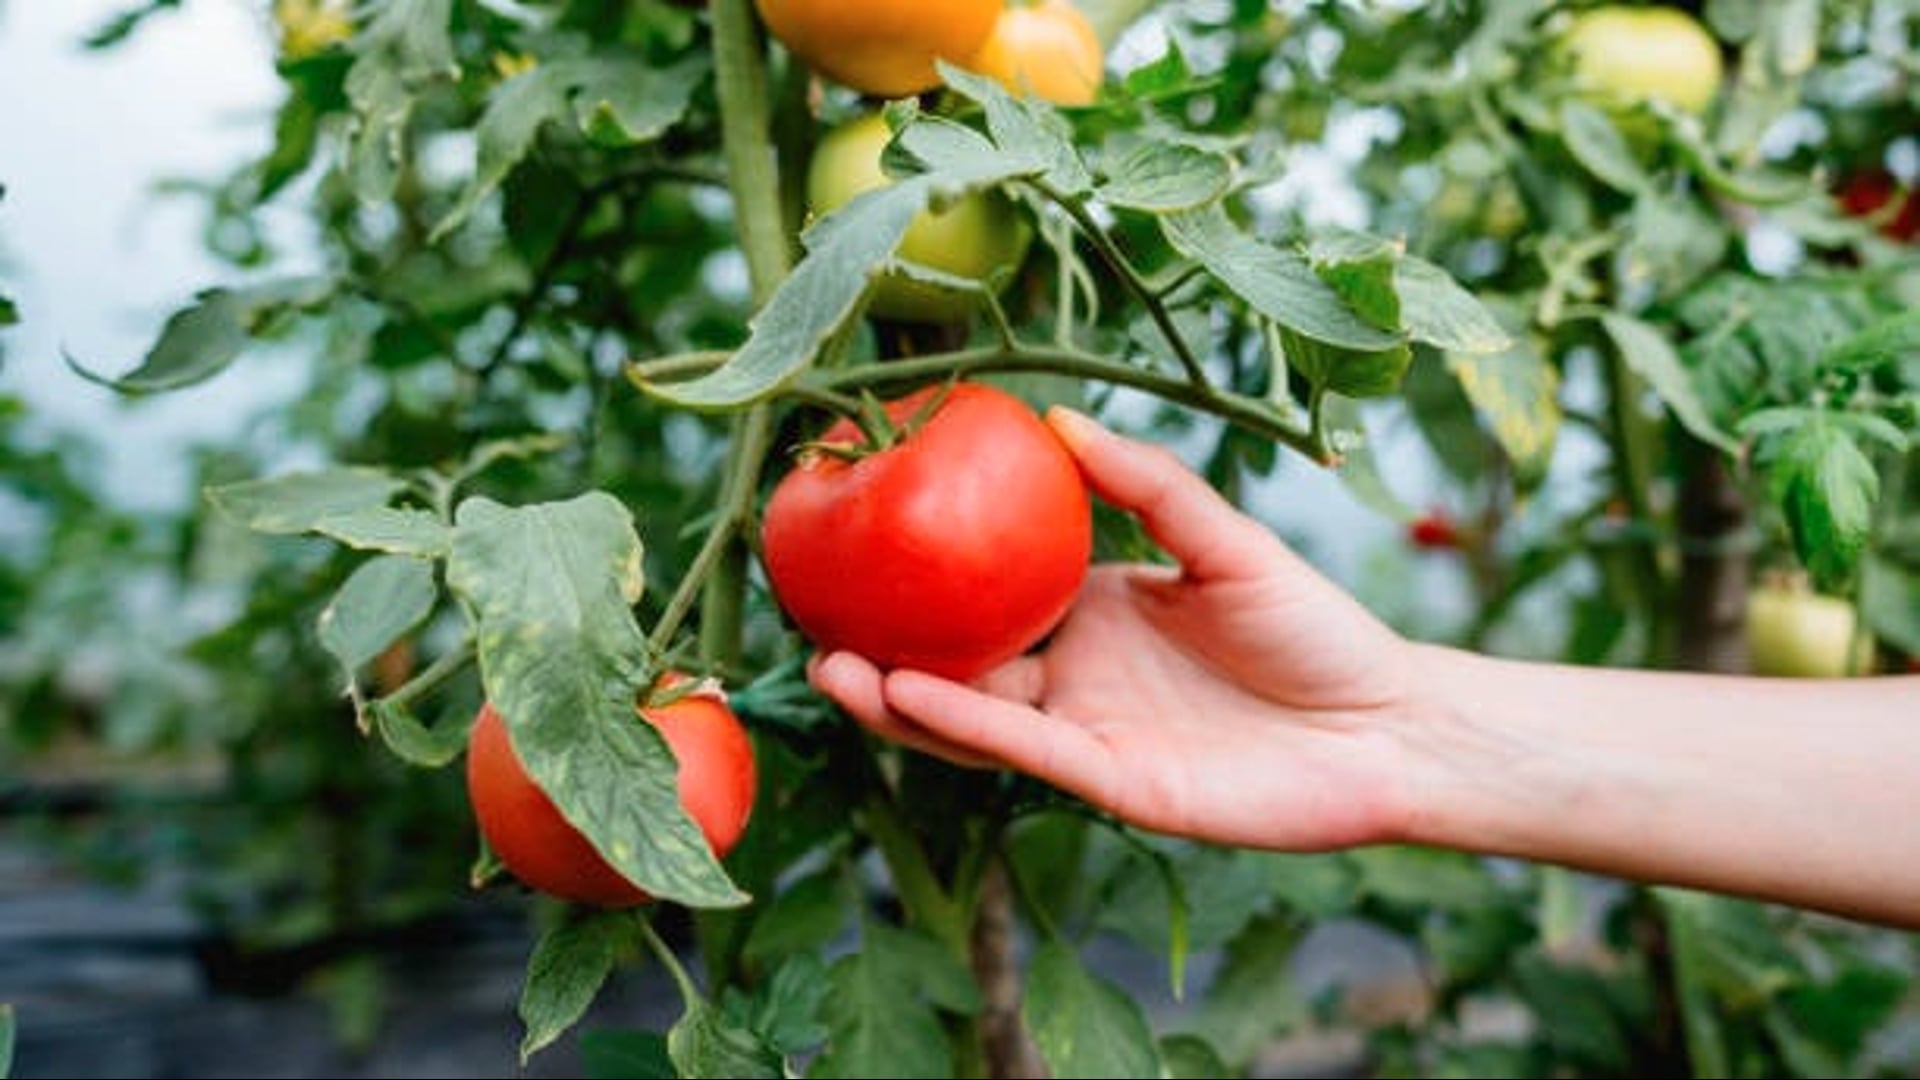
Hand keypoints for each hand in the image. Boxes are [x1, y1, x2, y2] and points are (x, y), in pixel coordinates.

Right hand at [810, 408, 1420, 850]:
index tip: (856, 537)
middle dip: (879, 648)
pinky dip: (965, 724)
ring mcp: (1087, 731)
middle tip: (810, 613)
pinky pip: (1025, 749)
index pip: (985, 595)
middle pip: (955, 663)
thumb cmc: (1315, 628)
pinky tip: (909, 693)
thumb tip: (1059, 419)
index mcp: (1090, 612)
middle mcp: (1073, 673)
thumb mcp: (1225, 539)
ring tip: (831, 665)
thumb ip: (1147, 485)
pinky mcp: (1112, 784)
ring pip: (971, 718)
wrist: (1387, 725)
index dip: (920, 579)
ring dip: (898, 699)